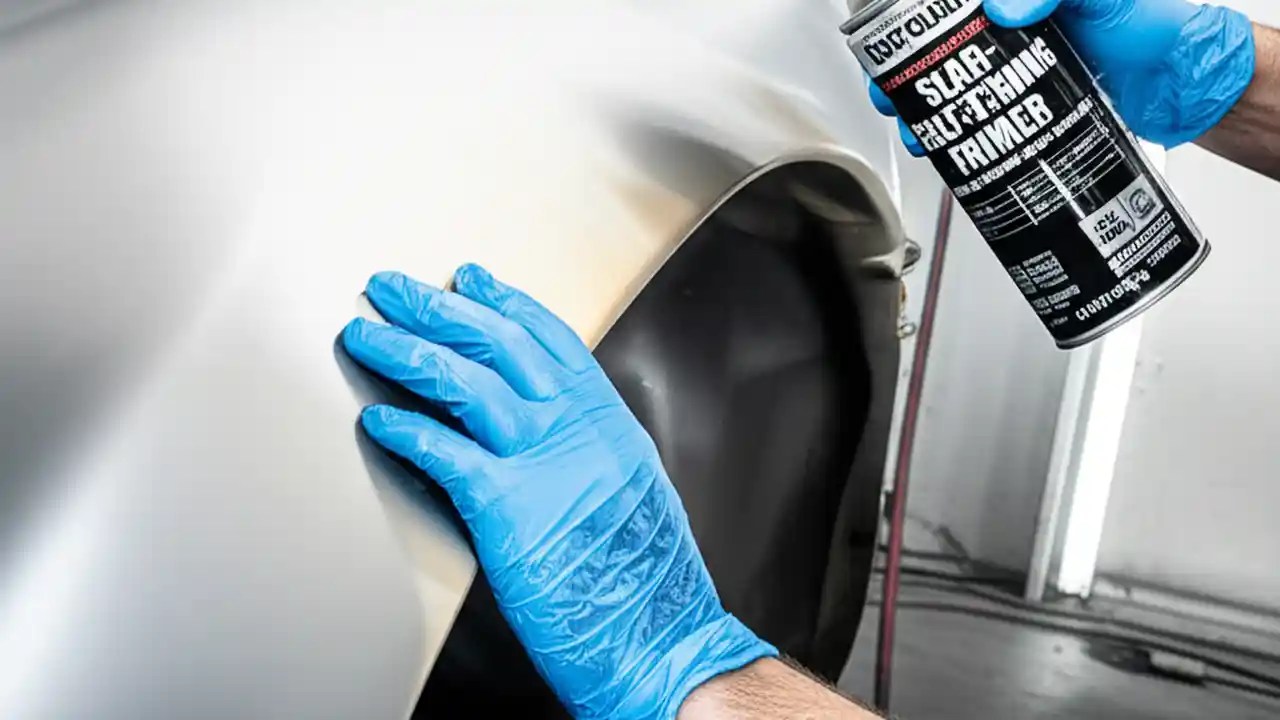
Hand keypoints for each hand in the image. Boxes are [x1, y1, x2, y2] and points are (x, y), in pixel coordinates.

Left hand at [342, 268, 775, 719]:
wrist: (661, 638)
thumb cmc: (644, 580)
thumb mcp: (631, 490)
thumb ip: (588, 448)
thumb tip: (548, 429)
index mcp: (607, 423)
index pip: (551, 339)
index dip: (505, 302)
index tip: (470, 278)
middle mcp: (578, 430)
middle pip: (499, 346)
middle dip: (438, 308)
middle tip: (393, 288)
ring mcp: (545, 463)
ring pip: (467, 384)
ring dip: (408, 352)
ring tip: (367, 335)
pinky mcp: (511, 508)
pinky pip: (448, 454)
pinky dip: (410, 431)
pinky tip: (380, 419)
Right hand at [868, 0, 1254, 148]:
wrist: (1184, 87)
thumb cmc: (1156, 27)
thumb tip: (1007, 7)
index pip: (950, 5)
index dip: (912, 21)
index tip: (892, 36)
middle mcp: (1009, 26)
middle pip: (936, 44)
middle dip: (901, 66)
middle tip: (889, 83)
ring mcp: (1011, 68)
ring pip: (946, 83)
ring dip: (917, 104)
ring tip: (908, 120)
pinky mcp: (1020, 107)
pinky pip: (974, 117)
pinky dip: (949, 132)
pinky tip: (937, 142)